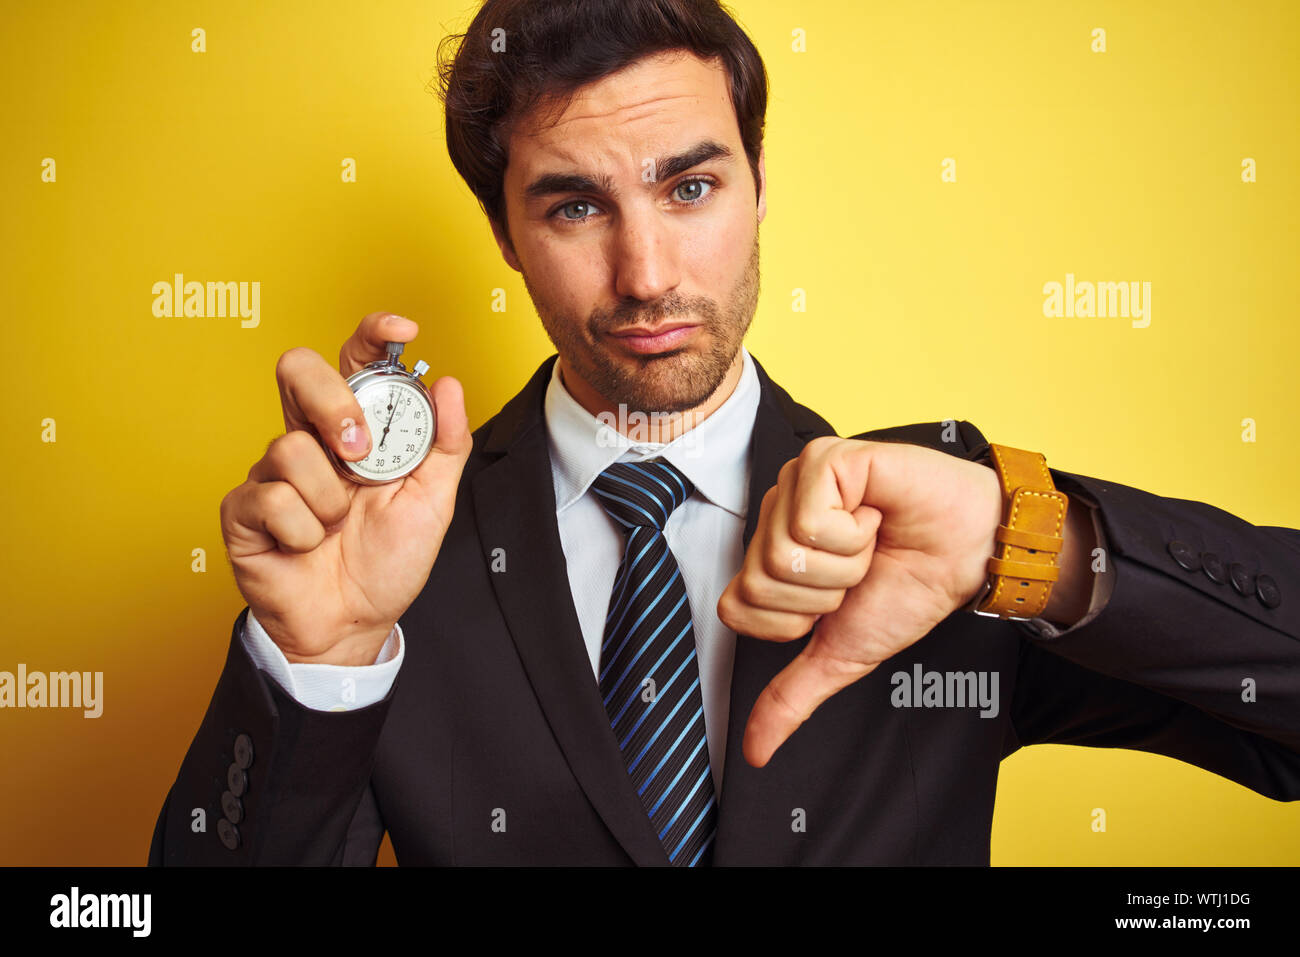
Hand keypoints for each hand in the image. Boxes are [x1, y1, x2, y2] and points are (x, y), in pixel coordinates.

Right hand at [220, 312, 471, 665]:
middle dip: (333, 404)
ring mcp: (271, 471)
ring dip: (329, 499)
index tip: (402, 331)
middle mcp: (310, 438)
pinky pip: (271, 499)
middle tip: (360, 452)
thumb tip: (449, 385)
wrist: (355, 624)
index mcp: (356, 428)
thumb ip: (445, 445)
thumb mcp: (432, 501)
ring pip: (290, 447)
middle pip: (297, 369)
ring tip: (338, 526)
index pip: (354, 360)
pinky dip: (304, 532)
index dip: (372, 333)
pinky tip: (308, 547)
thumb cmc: (387, 561)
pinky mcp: (243, 510)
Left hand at [717, 437, 1003, 766]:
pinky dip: (856, 534)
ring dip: (845, 564)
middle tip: (860, 568)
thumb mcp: (842, 653)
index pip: (737, 607)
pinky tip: (876, 515)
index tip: (837, 600)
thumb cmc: (910, 587)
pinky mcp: (824, 459)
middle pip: (759, 582)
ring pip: (783, 553)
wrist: (971, 554)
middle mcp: (776, 514)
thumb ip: (793, 696)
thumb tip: (756, 750)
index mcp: (771, 554)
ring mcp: (797, 482)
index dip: (794, 620)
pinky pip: (811, 521)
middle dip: (825, 593)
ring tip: (871, 541)